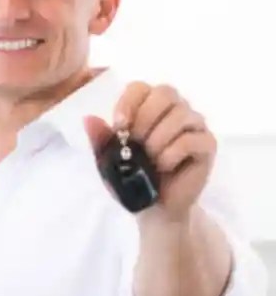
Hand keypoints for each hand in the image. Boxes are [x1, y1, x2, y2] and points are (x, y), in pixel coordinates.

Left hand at [84, 81, 215, 220]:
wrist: (154, 207)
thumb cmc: (132, 179)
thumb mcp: (109, 161)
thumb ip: (100, 140)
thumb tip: (88, 119)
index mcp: (148, 108)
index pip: (140, 88)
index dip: (128, 103)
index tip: (120, 126)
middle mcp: (175, 109)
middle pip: (165, 92)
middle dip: (145, 118)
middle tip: (135, 144)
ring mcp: (194, 125)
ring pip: (180, 115)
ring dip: (158, 139)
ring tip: (150, 159)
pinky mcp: (207, 144)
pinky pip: (191, 138)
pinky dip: (172, 153)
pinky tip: (164, 166)